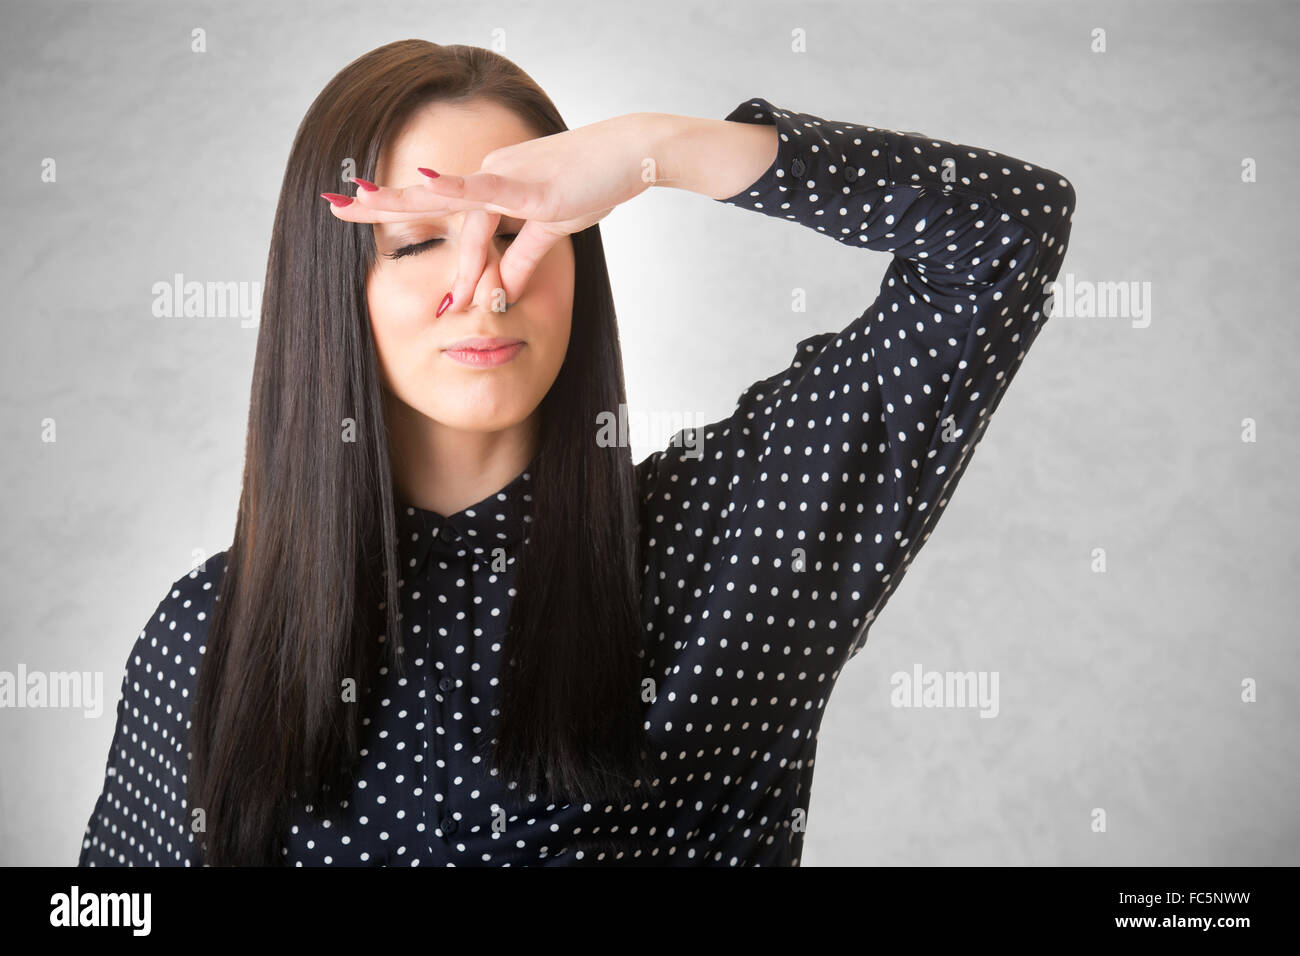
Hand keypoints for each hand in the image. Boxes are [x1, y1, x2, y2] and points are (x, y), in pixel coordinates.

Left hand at [324, 112, 674, 308]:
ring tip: (359, 206)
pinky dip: (455, 187)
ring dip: (412, 217)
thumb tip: (504, 290)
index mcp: (495, 186)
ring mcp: (507, 176)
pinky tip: (424, 180)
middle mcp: (491, 175)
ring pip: (455, 209)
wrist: (633, 154)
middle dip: (378, 205)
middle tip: (332, 205)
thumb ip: (525, 260)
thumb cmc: (597, 183)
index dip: (431, 249)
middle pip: (428, 199)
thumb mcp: (555, 230)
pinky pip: (486, 192)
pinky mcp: (530, 186)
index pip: (453, 223)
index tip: (412, 273)